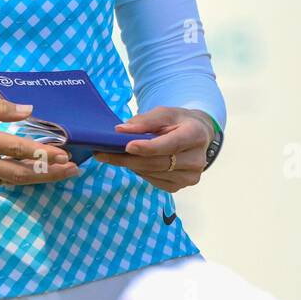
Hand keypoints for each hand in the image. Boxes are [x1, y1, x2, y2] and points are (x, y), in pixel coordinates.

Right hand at [0, 98, 80, 193]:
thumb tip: (27, 109)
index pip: (18, 149)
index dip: (44, 153)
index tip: (65, 153)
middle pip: (23, 173)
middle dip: (51, 172)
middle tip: (74, 170)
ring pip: (14, 181)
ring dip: (39, 178)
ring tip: (61, 173)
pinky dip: (18, 178)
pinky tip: (30, 172)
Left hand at [91, 106, 211, 192]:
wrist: (196, 135)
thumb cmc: (178, 121)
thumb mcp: (164, 113)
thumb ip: (144, 121)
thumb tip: (121, 130)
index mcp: (196, 135)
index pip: (171, 144)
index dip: (148, 147)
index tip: (127, 146)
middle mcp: (197, 160)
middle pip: (158, 163)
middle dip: (128, 159)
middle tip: (103, 153)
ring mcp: (189, 176)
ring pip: (152, 173)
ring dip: (130, 165)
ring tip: (111, 156)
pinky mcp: (179, 186)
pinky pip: (153, 181)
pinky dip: (139, 171)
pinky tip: (131, 162)